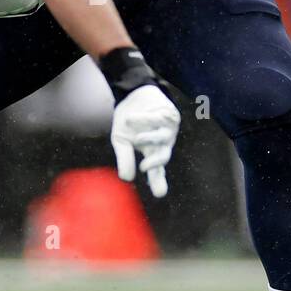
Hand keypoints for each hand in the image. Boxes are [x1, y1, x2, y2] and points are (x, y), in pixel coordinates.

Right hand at [111, 83, 180, 197]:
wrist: (132, 96)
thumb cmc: (128, 122)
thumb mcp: (121, 141)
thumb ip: (125, 158)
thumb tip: (127, 179)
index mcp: (152, 152)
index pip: (157, 170)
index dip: (158, 182)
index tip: (160, 194)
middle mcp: (163, 143)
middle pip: (163, 157)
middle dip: (156, 162)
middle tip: (145, 167)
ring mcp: (167, 129)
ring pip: (160, 138)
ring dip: (147, 138)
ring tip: (136, 138)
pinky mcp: (168, 115)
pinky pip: (156, 120)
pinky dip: (142, 120)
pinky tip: (130, 119)